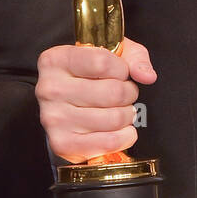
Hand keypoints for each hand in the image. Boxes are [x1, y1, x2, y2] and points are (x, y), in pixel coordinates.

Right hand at [35, 36, 155, 162]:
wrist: (67, 106)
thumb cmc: (89, 78)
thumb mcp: (112, 54)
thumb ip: (134, 57)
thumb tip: (146, 76)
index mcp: (56, 60)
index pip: (102, 62)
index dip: (121, 69)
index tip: (120, 73)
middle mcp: (50, 89)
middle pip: (112, 92)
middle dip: (128, 94)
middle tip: (124, 95)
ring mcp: (54, 118)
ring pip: (114, 118)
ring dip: (127, 115)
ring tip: (120, 110)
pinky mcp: (63, 143)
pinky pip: (110, 142)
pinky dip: (125, 137)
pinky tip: (120, 130)